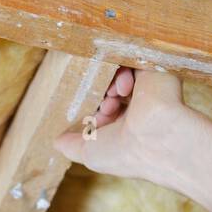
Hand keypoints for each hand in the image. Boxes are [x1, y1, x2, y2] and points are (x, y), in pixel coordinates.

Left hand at [53, 67, 189, 178]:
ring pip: (116, 73)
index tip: (94, 117)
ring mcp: (146, 88)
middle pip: (106, 87)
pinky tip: (124, 88)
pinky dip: (121, 71)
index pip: (101, 105)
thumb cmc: (124, 153)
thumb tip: (56, 140)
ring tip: (113, 98)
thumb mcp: (89, 154)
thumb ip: (72, 145)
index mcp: (125, 125)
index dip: (92, 108)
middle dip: (99, 94)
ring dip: (109, 84)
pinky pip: (129, 57)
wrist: (156, 139)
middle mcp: (137, 107)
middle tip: (104, 106)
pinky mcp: (153, 68)